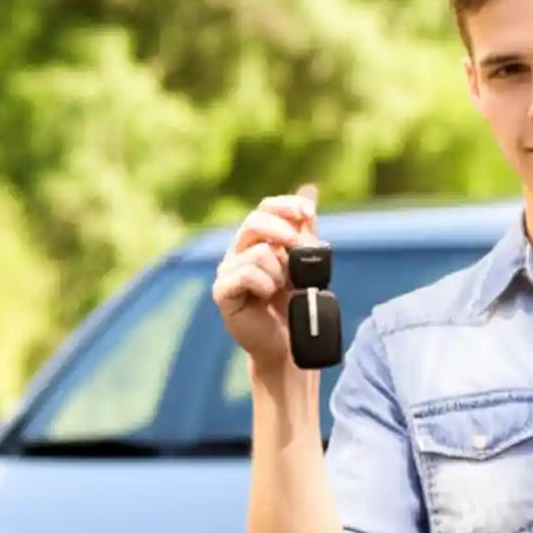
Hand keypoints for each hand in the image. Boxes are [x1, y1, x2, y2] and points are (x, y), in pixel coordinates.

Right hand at [212, 185, 319, 370]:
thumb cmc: (293, 303)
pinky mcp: (222, 292)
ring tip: (280, 288)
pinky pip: (245, 274)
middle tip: (298, 246)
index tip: (309, 212)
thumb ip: (304, 229)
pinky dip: (264, 283)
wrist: (286, 343)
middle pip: (254, 221)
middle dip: (281, 230)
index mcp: (257, 241)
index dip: (286, 205)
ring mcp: (227, 271)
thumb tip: (310, 189)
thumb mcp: (304, 262)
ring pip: (256, 252)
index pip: (266, 209)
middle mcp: (238, 251)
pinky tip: (267, 295)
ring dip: (278, 270)